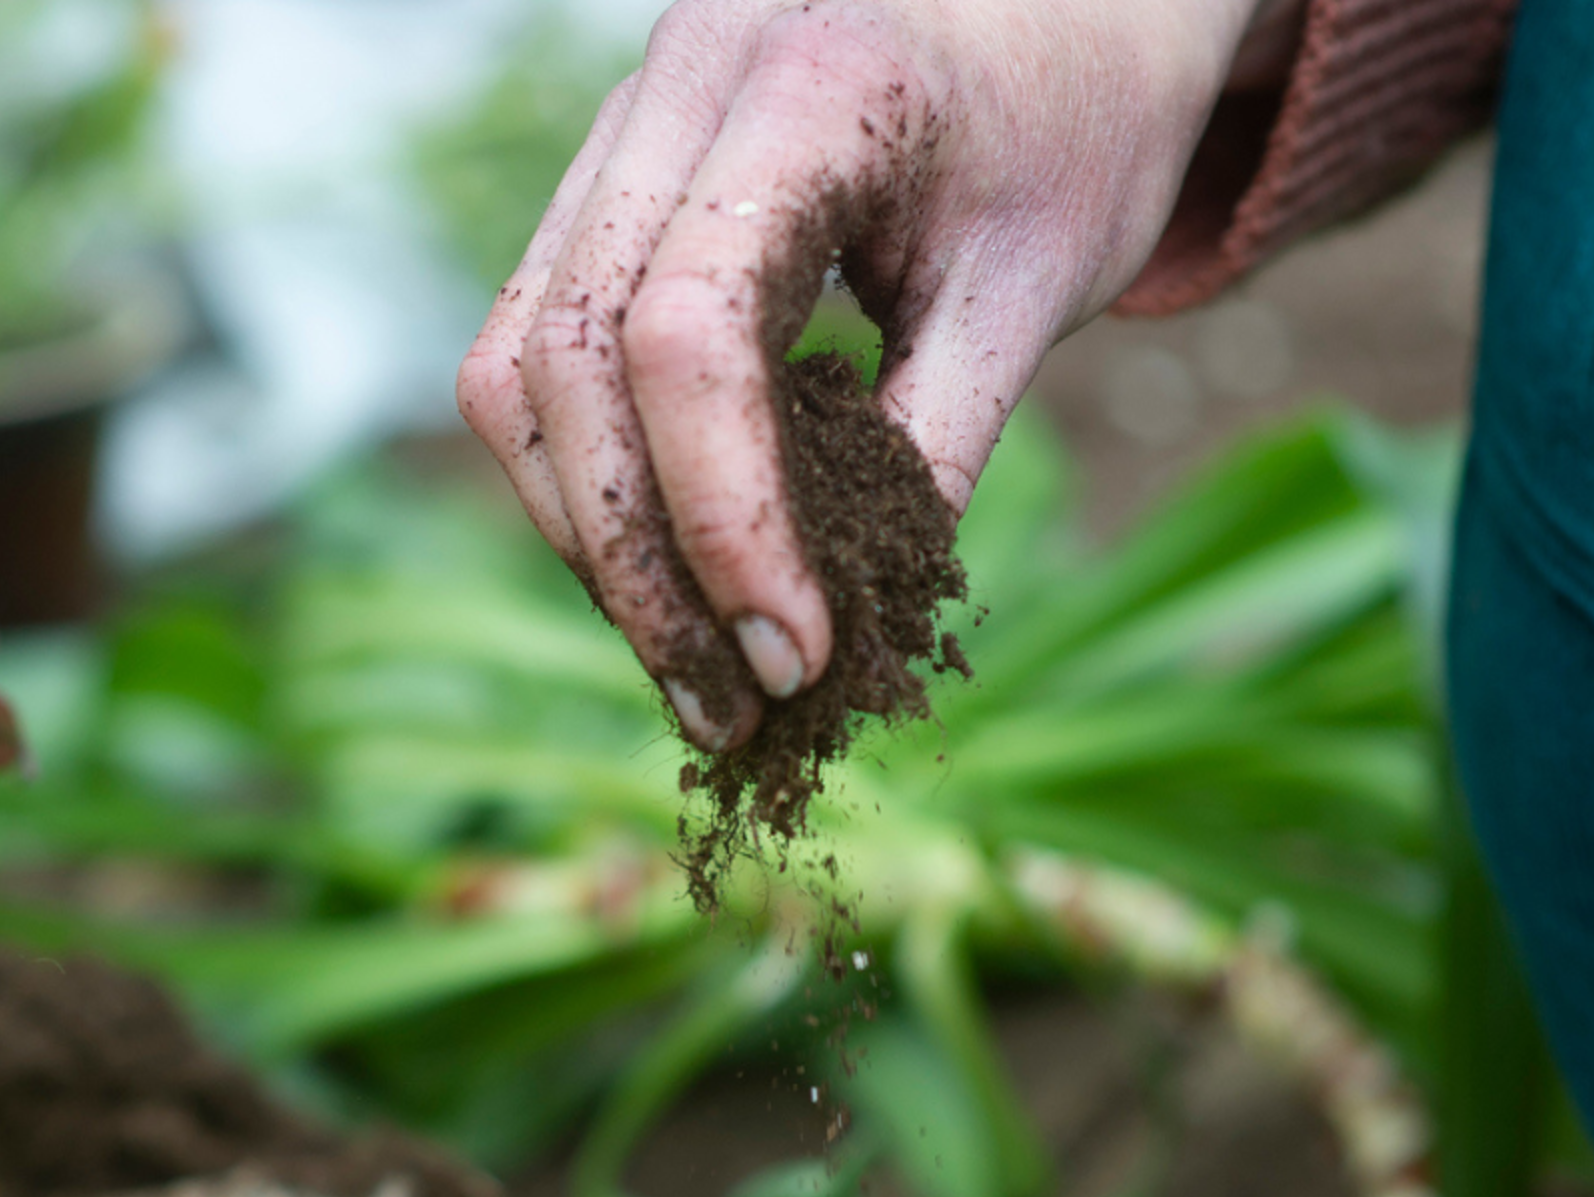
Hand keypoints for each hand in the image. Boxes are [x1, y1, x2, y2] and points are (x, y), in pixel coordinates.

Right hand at [456, 0, 1279, 749]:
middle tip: (735, 712)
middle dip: (639, 566)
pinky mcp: (606, 182)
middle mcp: (673, 87)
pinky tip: (675, 573)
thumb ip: (938, 440)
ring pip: (517, 368)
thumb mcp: (1041, 282)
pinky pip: (538, 347)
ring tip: (699, 674)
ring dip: (593, 541)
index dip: (722, 518)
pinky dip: (591, 478)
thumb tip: (850, 634)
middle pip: (566, 363)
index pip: (687, 332)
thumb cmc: (1076, 116)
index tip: (795, 657)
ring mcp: (620, 127)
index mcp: (806, 87)